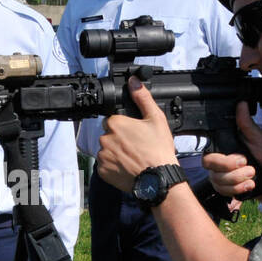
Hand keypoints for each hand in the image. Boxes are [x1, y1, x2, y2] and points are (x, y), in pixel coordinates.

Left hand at [96, 77, 177, 192]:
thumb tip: (134, 82)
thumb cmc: (158, 150)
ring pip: (106, 150)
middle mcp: (105, 138)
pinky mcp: (102, 171)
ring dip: (116, 153)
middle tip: (136, 147)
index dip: (125, 127)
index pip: (113, 121)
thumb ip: (143, 98)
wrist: (158, 178)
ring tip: (133, 158)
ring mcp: (102, 156)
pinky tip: (127, 167)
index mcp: (116, 123)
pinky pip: (105, 166)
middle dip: (119, 140)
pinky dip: (114, 167)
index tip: (135, 135)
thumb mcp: (156, 119)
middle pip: (109, 136)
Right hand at [203, 102, 261, 198]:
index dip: (220, 158)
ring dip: (238, 179)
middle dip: (230, 168)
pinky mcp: (224, 188)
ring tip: (252, 174)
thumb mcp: (258, 137)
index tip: (239, 158)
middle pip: (210, 165)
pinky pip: (223, 191)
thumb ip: (246, 123)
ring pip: (217, 179)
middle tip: (247, 164)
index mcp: (223, 147)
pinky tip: (249, 184)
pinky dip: (239, 188)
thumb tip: (241, 104)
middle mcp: (218, 161)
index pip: (208, 150)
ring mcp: (219, 175)